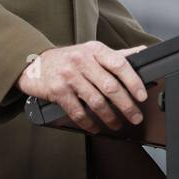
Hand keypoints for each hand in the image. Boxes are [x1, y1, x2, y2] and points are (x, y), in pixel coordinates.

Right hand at [17, 41, 148, 133]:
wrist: (36, 64)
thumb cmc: (69, 59)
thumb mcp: (92, 51)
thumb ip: (116, 55)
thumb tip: (142, 51)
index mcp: (95, 50)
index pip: (119, 64)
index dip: (133, 81)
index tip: (142, 96)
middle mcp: (82, 61)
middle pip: (110, 86)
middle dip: (126, 105)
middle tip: (135, 117)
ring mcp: (69, 76)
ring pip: (95, 101)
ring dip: (109, 117)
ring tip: (118, 125)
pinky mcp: (57, 91)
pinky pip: (77, 111)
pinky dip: (88, 123)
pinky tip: (95, 128)